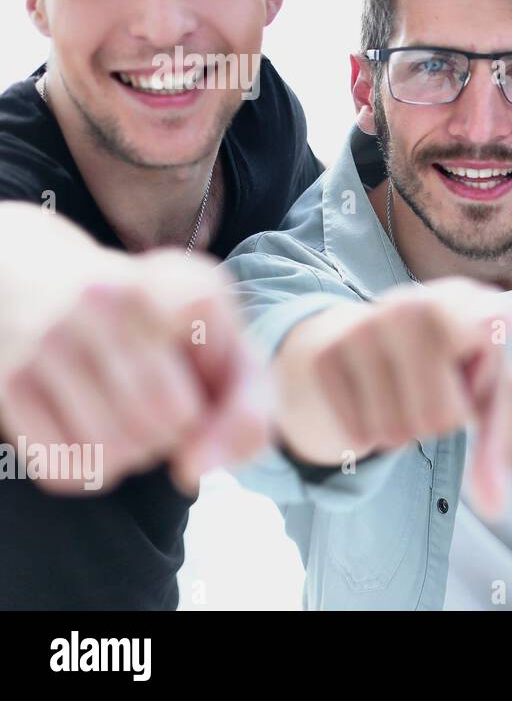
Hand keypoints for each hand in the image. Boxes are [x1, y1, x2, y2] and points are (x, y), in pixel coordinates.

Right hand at [0, 250, 270, 495]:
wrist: (43, 280)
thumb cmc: (157, 325)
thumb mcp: (221, 341)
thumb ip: (247, 406)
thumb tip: (194, 471)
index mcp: (182, 280)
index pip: (232, 372)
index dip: (227, 396)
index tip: (209, 372)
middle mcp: (112, 297)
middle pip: (171, 422)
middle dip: (176, 432)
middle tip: (163, 408)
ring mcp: (52, 337)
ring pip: (118, 451)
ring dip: (134, 454)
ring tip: (128, 419)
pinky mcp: (8, 381)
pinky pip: (67, 470)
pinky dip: (90, 469)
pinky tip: (91, 432)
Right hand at [275, 277, 511, 518]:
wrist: (355, 340)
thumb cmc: (442, 370)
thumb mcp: (484, 396)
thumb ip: (498, 446)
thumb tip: (494, 507)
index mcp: (470, 303)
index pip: (488, 322)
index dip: (490, 331)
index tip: (498, 322)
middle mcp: (418, 301)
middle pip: (443, 416)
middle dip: (444, 422)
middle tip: (434, 389)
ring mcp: (367, 323)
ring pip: (401, 432)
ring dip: (406, 429)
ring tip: (402, 389)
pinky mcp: (325, 353)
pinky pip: (360, 436)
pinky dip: (369, 434)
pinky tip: (370, 395)